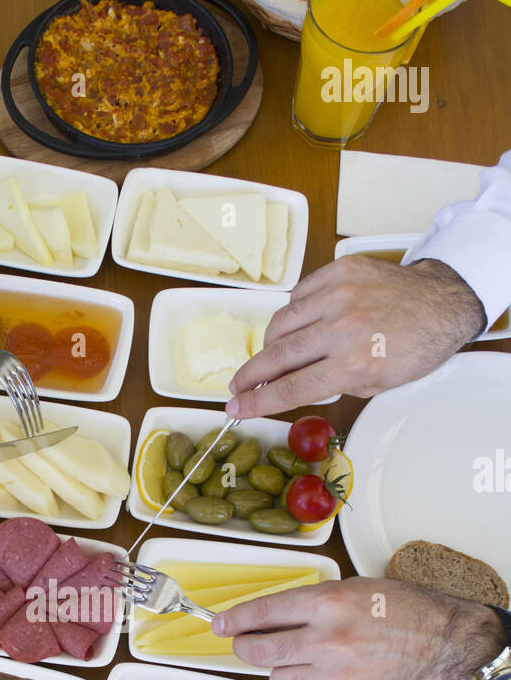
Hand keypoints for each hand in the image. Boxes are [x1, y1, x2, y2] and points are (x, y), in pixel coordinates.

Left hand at [210, 578, 505, 679]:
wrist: (442, 643)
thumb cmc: (400, 611)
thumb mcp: (352, 589)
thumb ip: (308, 605)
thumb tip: (263, 619)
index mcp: (328, 604)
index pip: (262, 613)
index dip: (233, 620)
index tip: (219, 625)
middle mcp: (328, 641)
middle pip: (258, 653)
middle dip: (245, 649)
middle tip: (246, 646)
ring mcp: (337, 677)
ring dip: (283, 671)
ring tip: (304, 661)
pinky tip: (329, 679)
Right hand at [226, 257, 486, 420]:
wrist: (443, 302)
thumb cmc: (415, 348)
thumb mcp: (378, 384)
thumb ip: (333, 384)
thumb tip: (292, 383)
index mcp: (356, 363)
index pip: (292, 388)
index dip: (258, 402)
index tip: (236, 409)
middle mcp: (344, 328)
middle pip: (277, 356)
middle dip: (250, 375)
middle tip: (236, 387)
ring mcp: (340, 294)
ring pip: (281, 322)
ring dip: (271, 344)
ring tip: (273, 355)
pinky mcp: (341, 270)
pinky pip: (299, 295)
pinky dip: (294, 313)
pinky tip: (300, 324)